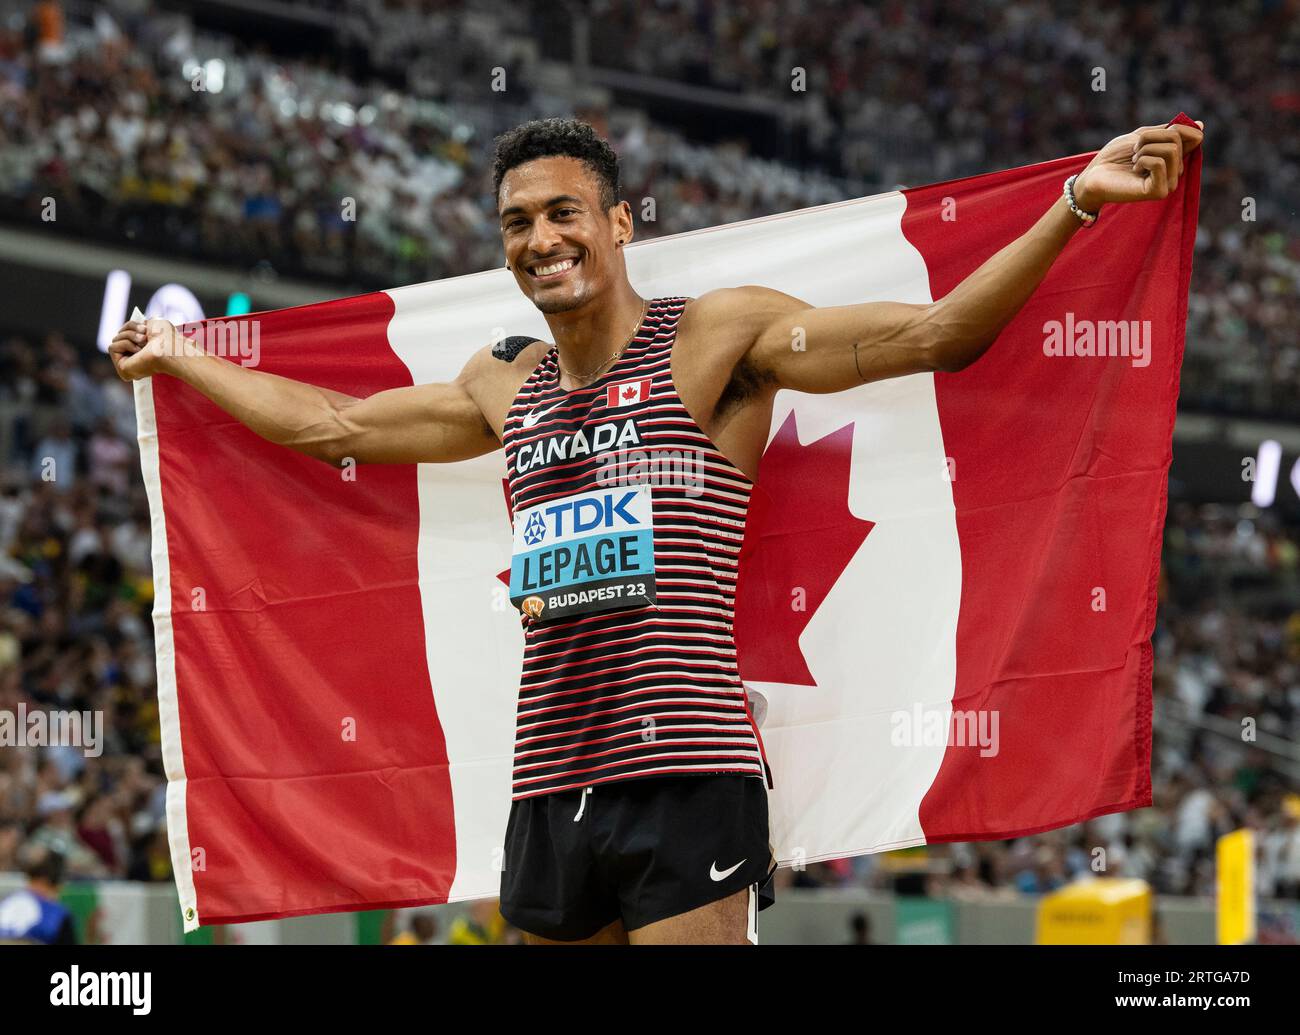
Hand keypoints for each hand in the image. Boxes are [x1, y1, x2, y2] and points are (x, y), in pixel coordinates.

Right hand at [108, 318, 191, 380]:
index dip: (132, 326)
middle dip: (130, 330)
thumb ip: (139, 327)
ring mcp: (130, 365)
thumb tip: (134, 331)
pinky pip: (112, 347)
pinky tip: (138, 351)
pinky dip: (125, 344)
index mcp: (142, 350)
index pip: (125, 331)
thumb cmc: (167, 336)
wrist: (170, 347)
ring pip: (115, 339)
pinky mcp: (123, 369)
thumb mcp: (151, 324)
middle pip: (119, 334)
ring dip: (129, 336)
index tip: (146, 328)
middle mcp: (136, 359)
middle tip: (145, 336)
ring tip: (144, 343)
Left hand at [1072, 120, 1203, 211]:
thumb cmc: (1114, 157)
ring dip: (1145, 148)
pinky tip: (1134, 170)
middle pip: (1178, 139)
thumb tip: (1201, 125)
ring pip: (1171, 150)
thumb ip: (1169, 131)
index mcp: (1175, 158)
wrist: (1093, 176)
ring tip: (1133, 160)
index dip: (1175, 128)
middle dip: (1150, 137)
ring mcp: (1169, 183)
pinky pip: (1159, 164)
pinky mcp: (1159, 192)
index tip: (1150, 135)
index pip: (1195, 136)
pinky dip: (1143, 160)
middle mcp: (1176, 172)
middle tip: (1134, 151)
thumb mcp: (1143, 136)